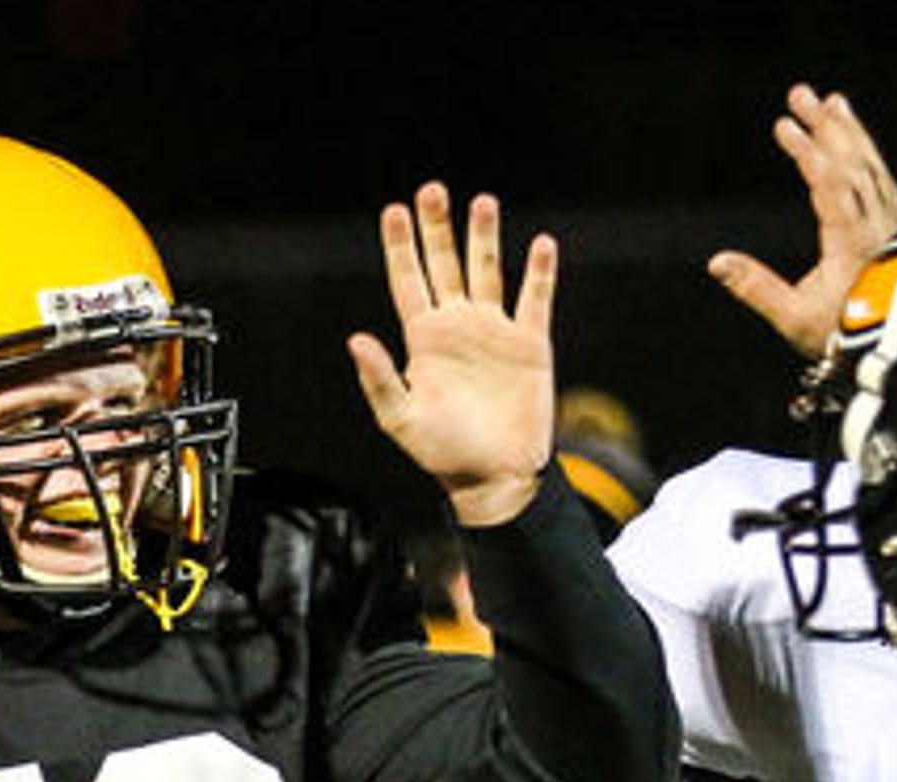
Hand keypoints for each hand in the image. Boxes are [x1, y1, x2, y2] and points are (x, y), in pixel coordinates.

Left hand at [348, 181, 558, 526]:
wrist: (496, 477)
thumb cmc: (445, 454)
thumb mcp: (401, 419)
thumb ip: (381, 378)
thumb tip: (356, 339)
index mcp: (424, 340)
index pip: (408, 281)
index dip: (399, 247)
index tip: (393, 212)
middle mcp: (458, 327)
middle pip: (445, 265)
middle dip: (437, 228)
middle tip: (431, 190)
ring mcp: (495, 333)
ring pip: (488, 272)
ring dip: (484, 238)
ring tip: (481, 202)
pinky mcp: (530, 345)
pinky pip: (535, 300)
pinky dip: (539, 273)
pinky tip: (540, 244)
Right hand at [707, 83, 896, 360]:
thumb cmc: (843, 337)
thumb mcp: (793, 319)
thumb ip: (756, 288)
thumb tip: (717, 262)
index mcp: (851, 244)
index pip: (829, 185)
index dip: (806, 152)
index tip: (785, 126)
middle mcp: (876, 226)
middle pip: (851, 165)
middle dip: (825, 127)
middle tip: (800, 94)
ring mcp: (889, 224)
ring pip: (870, 168)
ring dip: (849, 132)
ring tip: (829, 101)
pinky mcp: (893, 227)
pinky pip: (880, 179)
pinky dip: (866, 153)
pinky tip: (852, 137)